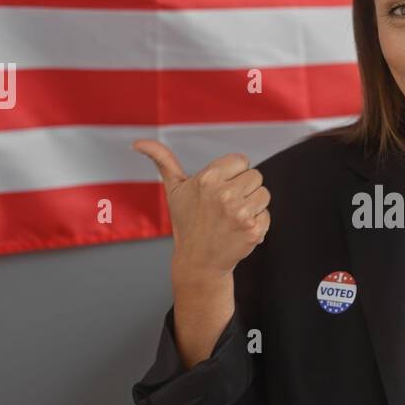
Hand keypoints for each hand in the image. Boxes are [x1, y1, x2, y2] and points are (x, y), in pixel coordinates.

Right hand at [131, 142, 270, 284]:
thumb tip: (137, 143)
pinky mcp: (253, 230)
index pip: (241, 160)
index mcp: (208, 179)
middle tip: (225, 206)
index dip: (232, 173)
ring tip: (232, 217)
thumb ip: (162, 160)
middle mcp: (224, 194)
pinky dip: (257, 223)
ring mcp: (240, 214)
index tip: (220, 188)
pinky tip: (239, 230)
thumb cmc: (187, 222)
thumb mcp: (174, 190)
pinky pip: (267, 214)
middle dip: (243, 188)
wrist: (198, 261)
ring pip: (264, 194)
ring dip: (253, 205)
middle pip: (255, 176)